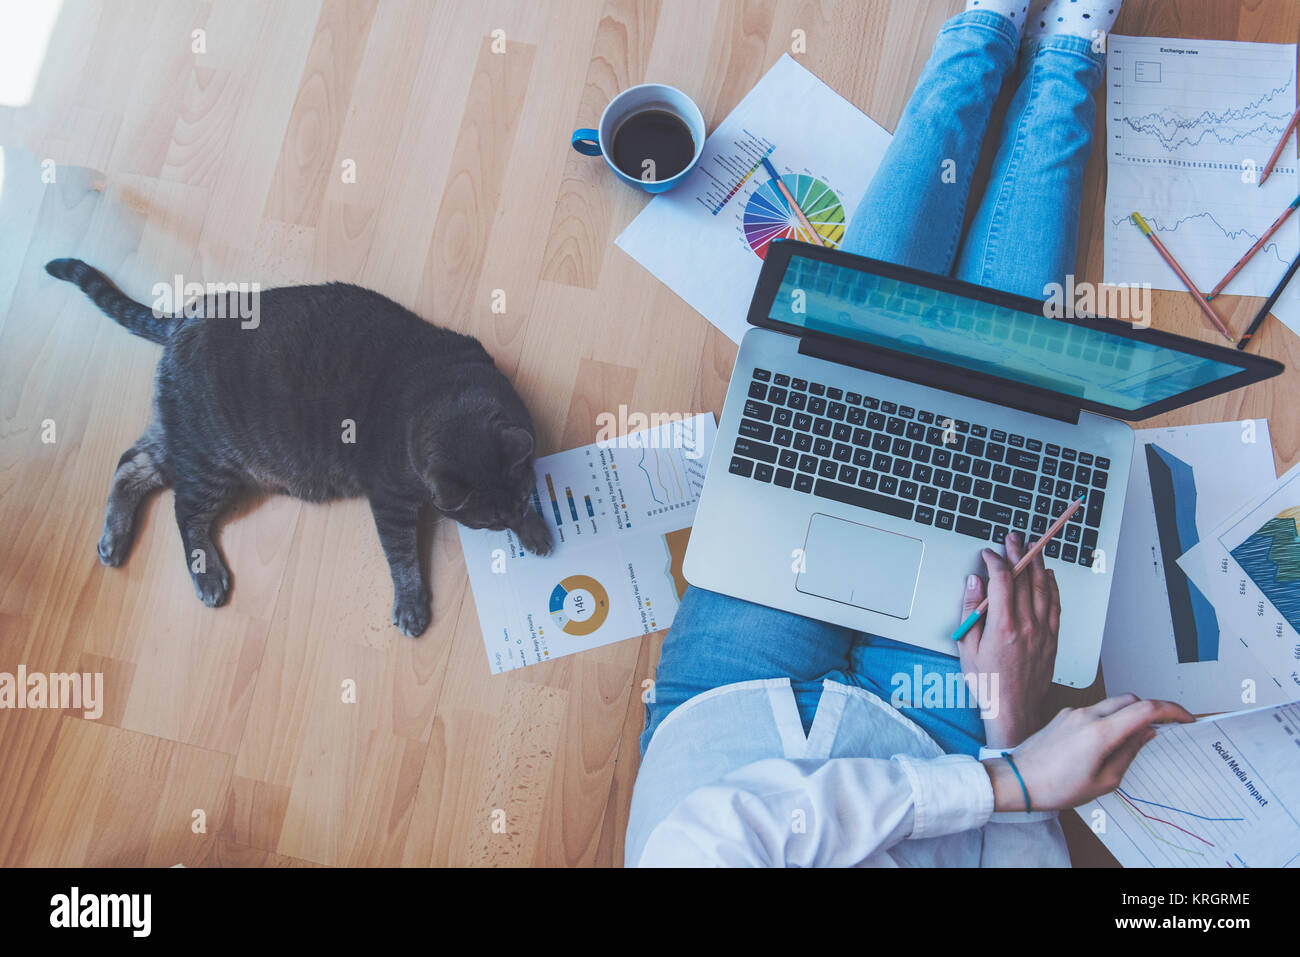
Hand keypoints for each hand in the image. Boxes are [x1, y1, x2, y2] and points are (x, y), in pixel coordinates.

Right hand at [956, 533, 1058, 747]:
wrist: (1014, 709)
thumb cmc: (988, 683)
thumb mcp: (965, 646)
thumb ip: (969, 610)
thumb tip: (973, 583)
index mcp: (1002, 626)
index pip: (1002, 580)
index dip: (995, 560)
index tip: (988, 553)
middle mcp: (1026, 625)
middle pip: (1024, 578)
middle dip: (1018, 553)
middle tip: (1013, 538)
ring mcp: (1043, 631)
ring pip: (1043, 587)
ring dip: (1037, 564)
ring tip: (1032, 548)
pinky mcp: (1052, 638)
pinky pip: (1055, 604)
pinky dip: (1052, 586)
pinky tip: (1048, 575)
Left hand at [982, 695, 1195, 810]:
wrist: (1018, 780)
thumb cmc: (1056, 787)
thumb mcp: (1104, 781)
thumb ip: (1129, 753)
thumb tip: (1147, 734)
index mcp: (1100, 732)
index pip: (1146, 709)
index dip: (1172, 710)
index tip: (1186, 718)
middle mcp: (1087, 715)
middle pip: (1131, 699)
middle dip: (1152, 710)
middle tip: (1165, 727)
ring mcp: (1073, 712)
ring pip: (1112, 703)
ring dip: (1129, 714)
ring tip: (1136, 738)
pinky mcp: (1063, 715)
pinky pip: (1095, 710)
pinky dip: (1109, 719)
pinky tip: (1109, 741)